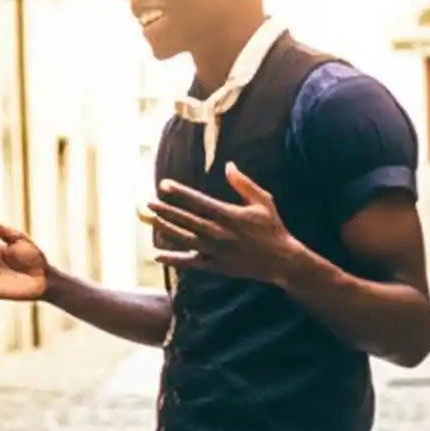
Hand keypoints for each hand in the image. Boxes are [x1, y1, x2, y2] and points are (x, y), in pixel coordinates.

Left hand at [145, 162, 302, 284]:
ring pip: (183, 239)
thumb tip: (228, 165)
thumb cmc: (272, 228)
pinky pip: (189, 262)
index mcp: (229, 215)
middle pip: (185, 220)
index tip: (163, 184)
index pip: (198, 201)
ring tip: (150, 220)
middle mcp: (218, 232)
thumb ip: (243, 184)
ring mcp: (215, 250)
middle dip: (165, 210)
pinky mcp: (214, 266)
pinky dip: (173, 259)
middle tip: (148, 203)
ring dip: (165, 229)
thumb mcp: (263, 201)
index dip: (179, 192)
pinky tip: (157, 255)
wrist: (281, 260)